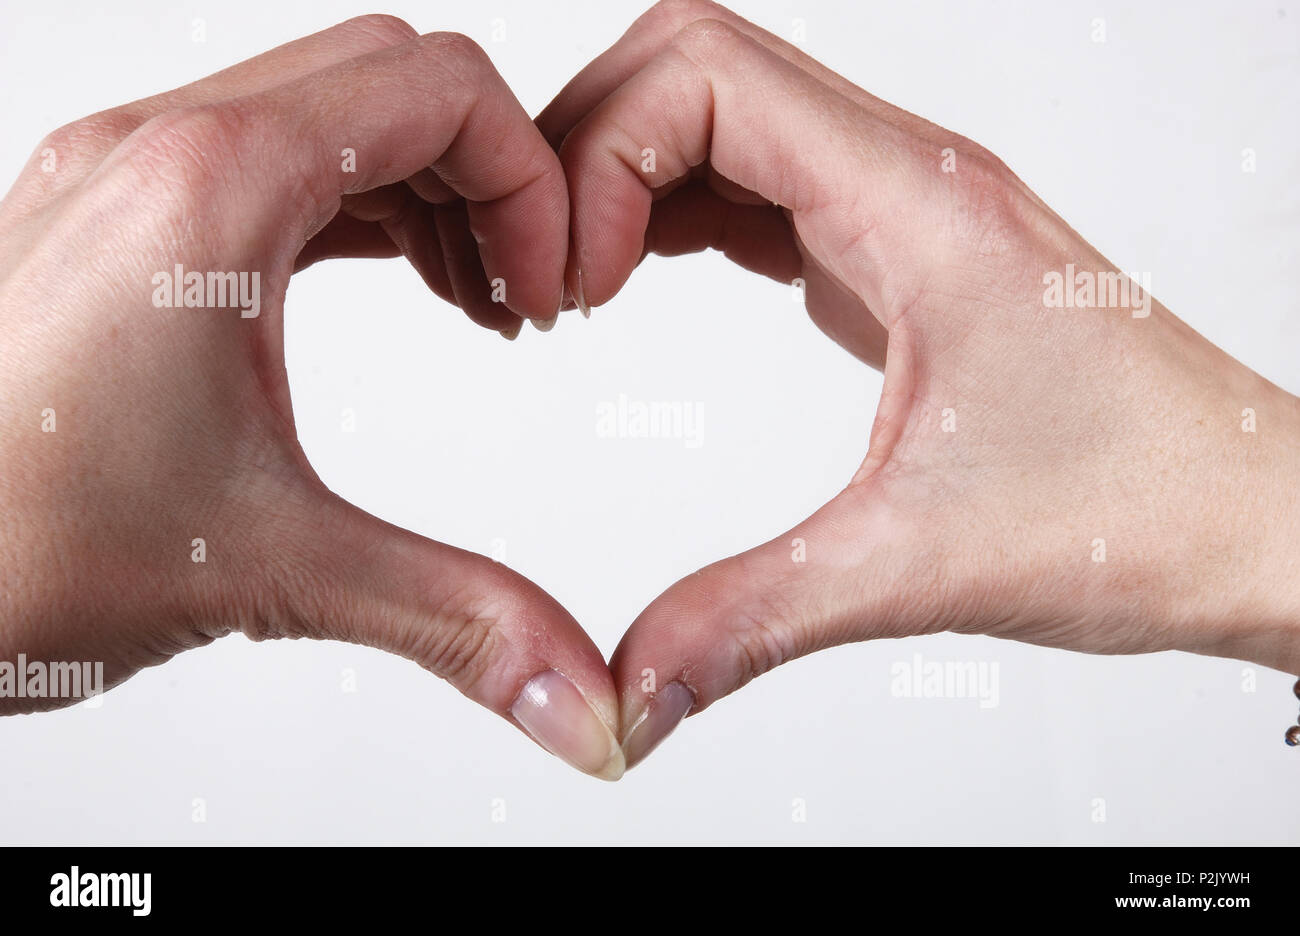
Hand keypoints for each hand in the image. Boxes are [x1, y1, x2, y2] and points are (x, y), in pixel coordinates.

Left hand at [0, 16, 624, 778]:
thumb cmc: (6, 550)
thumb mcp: (273, 571)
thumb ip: (459, 617)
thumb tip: (580, 695)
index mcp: (209, 193)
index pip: (441, 90)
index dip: (532, 183)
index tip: (545, 293)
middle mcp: (155, 153)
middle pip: (392, 73)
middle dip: (488, 176)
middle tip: (515, 294)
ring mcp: (120, 176)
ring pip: (328, 103)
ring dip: (422, 186)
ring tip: (463, 299)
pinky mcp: (105, 217)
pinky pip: (266, 153)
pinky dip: (352, 201)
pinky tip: (382, 282)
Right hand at [539, 0, 1299, 767]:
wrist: (1251, 521)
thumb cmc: (1147, 506)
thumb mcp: (918, 564)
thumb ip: (750, 618)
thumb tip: (629, 687)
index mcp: (914, 204)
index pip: (704, 78)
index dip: (598, 160)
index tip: (571, 288)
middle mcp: (904, 178)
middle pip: (691, 69)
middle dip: (585, 155)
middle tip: (548, 280)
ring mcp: (896, 209)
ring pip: (719, 119)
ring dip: (624, 181)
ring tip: (575, 290)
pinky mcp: (889, 256)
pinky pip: (754, 187)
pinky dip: (671, 218)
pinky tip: (640, 288)